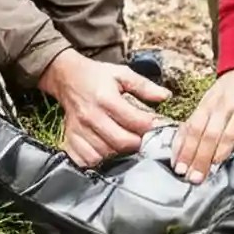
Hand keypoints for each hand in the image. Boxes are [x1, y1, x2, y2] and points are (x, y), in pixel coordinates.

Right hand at [40, 50, 170, 167]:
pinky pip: (88, 160)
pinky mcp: (71, 140)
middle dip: (138, 142)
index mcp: (106, 98)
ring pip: (107, 153)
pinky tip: (107, 148)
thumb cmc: (97, 77)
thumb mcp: (122, 74)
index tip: (156, 125)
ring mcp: (80, 130)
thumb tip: (165, 96)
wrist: (67, 78)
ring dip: (120, 151)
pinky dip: (100, 158)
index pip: (135, 122)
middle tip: (142, 137)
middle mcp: (92, 116)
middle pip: (122, 142)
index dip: (150, 126)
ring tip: (125, 140)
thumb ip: (144, 86)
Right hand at [170, 68, 233, 183]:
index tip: (212, 169)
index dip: (219, 153)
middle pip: (209, 134)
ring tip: (180, 169)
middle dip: (199, 158)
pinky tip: (175, 153)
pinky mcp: (201, 103)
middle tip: (193, 177)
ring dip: (186, 151)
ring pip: (194, 128)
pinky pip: (188, 122)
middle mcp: (225, 106)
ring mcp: (210, 104)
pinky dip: (180, 139)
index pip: (229, 135)